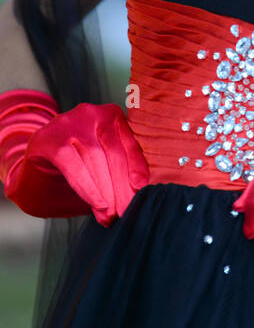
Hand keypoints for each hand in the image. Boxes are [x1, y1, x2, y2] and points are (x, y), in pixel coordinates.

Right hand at [5, 97, 149, 225]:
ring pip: (94, 159)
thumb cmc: (79, 163)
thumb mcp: (104, 160)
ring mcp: (68, 122)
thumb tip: (140, 190)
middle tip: (126, 211)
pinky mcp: (48, 139)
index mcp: (111, 114)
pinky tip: (97, 204)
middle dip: (121, 185)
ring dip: (105, 191)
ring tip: (111, 215)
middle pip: (113, 152)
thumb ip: (121, 167)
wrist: (36, 164)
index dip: (137, 167)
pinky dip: (87, 187)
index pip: (129, 142)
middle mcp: (91, 112)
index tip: (142, 189)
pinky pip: (73, 165)